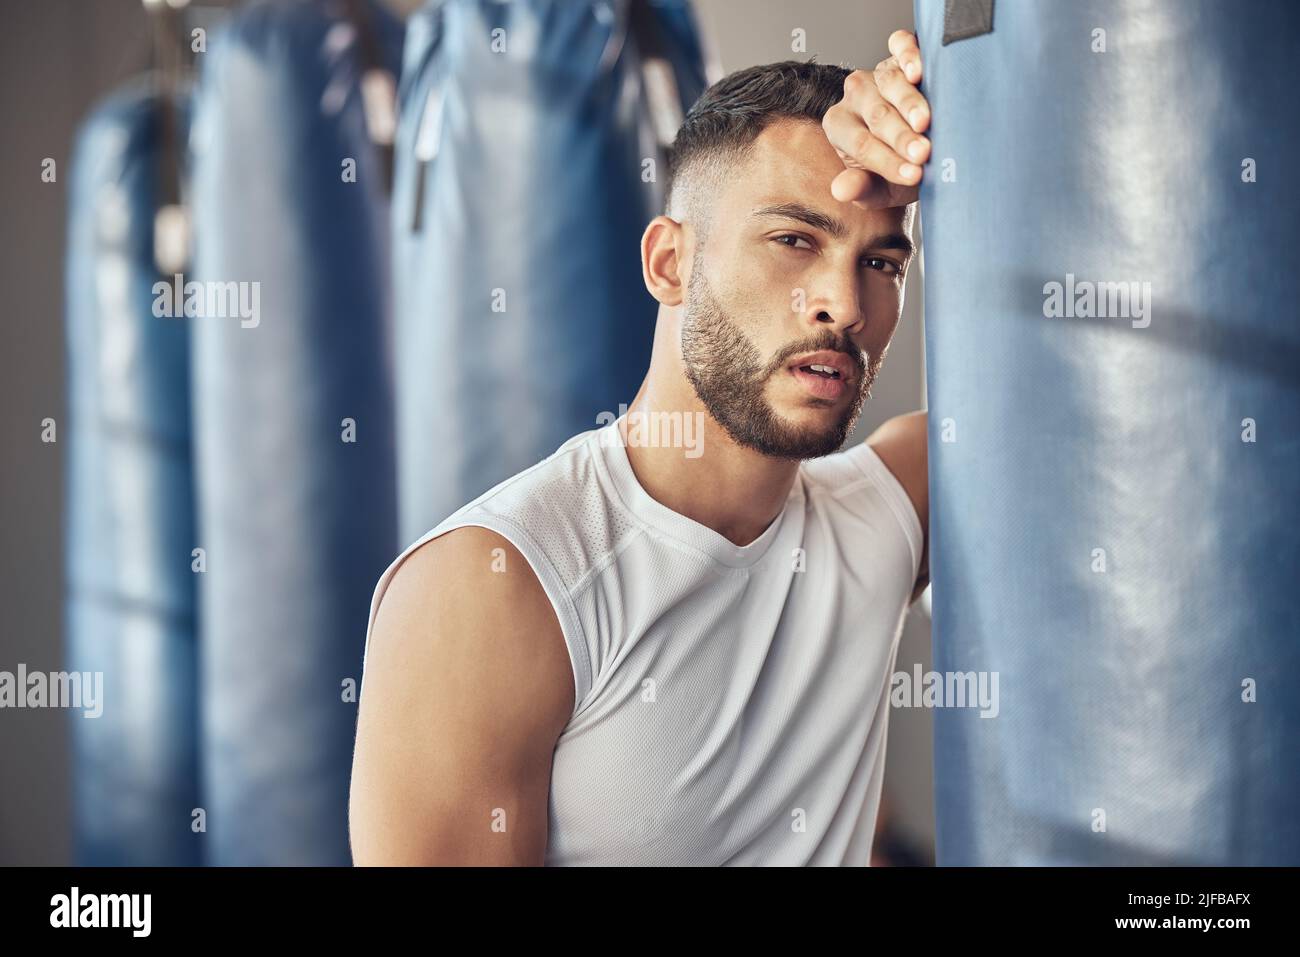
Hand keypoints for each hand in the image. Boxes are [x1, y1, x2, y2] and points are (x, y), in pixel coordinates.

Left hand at [822, 30, 929, 208]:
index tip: (912, 175)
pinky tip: (918, 71)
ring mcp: (876, 72)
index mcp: (839, 127)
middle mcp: (854, 96)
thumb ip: (861, 189)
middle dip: (901, 137)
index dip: (888, 161)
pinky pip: (899, 46)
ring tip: (926, 123)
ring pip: (889, 82)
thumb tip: (841, 191)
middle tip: (923, 154)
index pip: (862, 145)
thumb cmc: (900, 168)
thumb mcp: (881, 189)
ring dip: (909, 104)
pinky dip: (908, 55)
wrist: (925, 148)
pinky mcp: (898, 54)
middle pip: (876, 114)